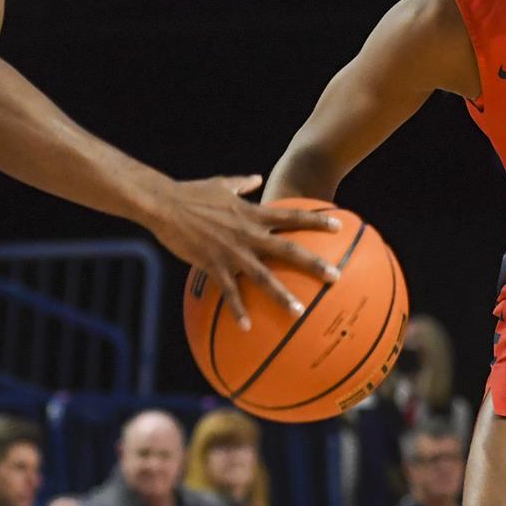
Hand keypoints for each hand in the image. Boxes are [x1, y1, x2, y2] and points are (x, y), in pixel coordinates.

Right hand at [146, 175, 340, 326]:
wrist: (165, 205)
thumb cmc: (192, 192)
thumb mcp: (222, 184)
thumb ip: (243, 184)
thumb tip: (256, 178)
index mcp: (253, 214)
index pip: (292, 216)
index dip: (317, 221)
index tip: (340, 226)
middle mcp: (249, 234)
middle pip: (289, 250)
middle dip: (314, 263)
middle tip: (336, 276)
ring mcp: (232, 251)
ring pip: (264, 277)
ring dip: (282, 296)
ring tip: (300, 313)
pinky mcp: (213, 265)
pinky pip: (229, 292)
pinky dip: (237, 310)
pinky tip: (246, 328)